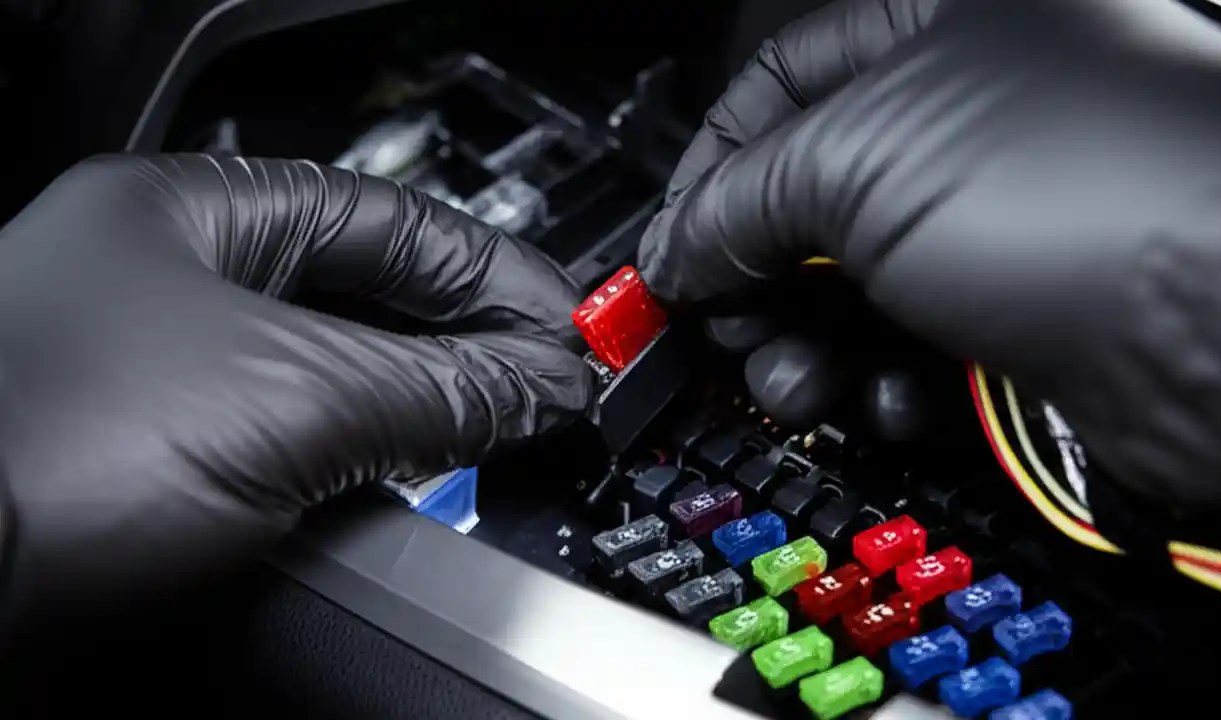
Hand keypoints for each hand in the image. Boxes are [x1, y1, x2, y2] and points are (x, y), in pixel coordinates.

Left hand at [0, 154, 593, 632]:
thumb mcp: (291, 396)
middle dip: (467, 339)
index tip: (564, 325)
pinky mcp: (170, 469)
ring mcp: (170, 381)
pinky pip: (302, 446)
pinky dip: (371, 460)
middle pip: (368, 296)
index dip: (492, 272)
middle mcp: (176, 288)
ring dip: (425, 403)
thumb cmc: (34, 457)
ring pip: (339, 376)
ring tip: (504, 425)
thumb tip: (538, 381)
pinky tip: (420, 476)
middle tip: (549, 380)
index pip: (387, 220)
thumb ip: (439, 385)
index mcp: (188, 215)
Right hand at [640, 0, 1220, 528]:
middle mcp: (978, 116)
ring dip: (805, 345)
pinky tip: (892, 398)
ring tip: (799, 376)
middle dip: (754, 275)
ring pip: (854, 289)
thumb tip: (677, 250)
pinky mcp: (1026, 317)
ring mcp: (1006, 220)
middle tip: (727, 324)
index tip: (670, 246)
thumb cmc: (1087, 189)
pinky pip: (911, 351)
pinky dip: (881, 384)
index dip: (709, 166)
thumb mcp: (857, 160)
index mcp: (943, 24)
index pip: (780, 82)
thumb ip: (739, 199)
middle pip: (811, 199)